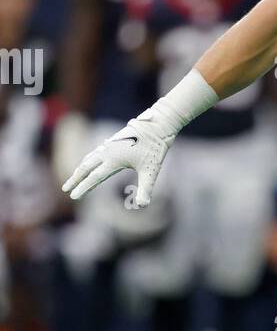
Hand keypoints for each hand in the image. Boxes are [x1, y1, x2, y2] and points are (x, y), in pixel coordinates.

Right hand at [61, 106, 176, 206]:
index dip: (83, 187)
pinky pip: (95, 153)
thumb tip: (143, 205)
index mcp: (114, 159)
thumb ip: (146, 188)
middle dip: (75, 178)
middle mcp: (108, 152)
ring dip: (80, 169)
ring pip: (89, 158)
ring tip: (74, 178)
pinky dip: (88, 160)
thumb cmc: (155, 147)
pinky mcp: (113, 142)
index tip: (73, 196)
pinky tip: (90, 163)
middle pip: (85, 166)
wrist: (157, 125)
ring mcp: (109, 146)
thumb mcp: (151, 171)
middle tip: (65, 188)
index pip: (94, 177)